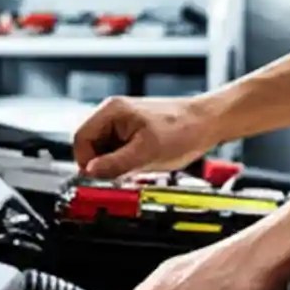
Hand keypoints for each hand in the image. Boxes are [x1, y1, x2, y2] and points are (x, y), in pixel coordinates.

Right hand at [73, 95, 217, 177]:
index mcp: (111, 111)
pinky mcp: (134, 134)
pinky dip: (126, 163)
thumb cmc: (183, 129)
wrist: (208, 123)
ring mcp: (124, 124)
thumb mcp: (147, 151)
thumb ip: (116, 163)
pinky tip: (142, 165)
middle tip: (120, 176)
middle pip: (91, 147)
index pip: (80, 139)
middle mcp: (114, 114)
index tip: (98, 178)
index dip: (86, 162)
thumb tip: (90, 173)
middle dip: (103, 165)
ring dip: (116, 165)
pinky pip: (119, 152)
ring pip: (105, 152)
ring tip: (137, 168)